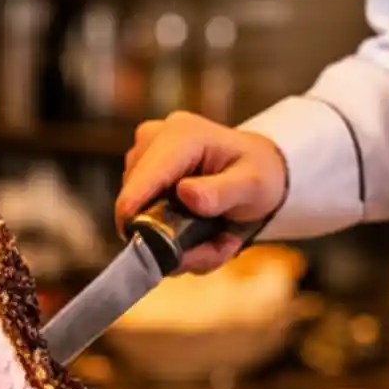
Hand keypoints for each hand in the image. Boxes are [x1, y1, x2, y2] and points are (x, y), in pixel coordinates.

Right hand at [116, 111, 287, 273]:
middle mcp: (154, 139)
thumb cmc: (260, 174)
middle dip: (166, 235)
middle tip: (212, 251)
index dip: (133, 206)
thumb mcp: (254, 185)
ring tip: (212, 240)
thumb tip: (185, 194)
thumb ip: (222, 192)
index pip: (146, 174)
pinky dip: (168, 232)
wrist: (256, 169)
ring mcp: (143, 155)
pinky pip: (142, 211)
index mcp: (182, 136)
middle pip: (136, 198)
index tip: (128, 237)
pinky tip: (198, 230)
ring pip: (138, 209)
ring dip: (171, 238)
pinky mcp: (140, 172)